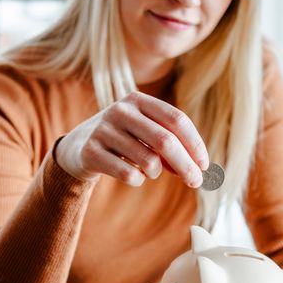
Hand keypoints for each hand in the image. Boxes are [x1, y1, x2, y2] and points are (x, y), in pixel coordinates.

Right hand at [54, 91, 208, 187]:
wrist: (77, 147)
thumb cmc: (123, 140)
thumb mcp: (145, 133)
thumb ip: (170, 145)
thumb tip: (198, 168)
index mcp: (138, 100)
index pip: (177, 119)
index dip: (195, 143)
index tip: (205, 165)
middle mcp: (120, 110)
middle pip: (166, 141)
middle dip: (186, 165)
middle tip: (196, 182)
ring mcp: (103, 130)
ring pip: (149, 161)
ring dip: (156, 173)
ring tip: (150, 171)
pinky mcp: (91, 152)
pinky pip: (129, 174)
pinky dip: (138, 180)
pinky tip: (133, 175)